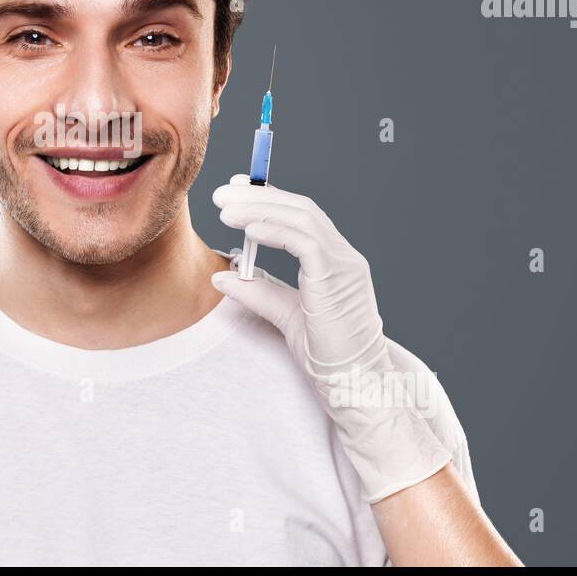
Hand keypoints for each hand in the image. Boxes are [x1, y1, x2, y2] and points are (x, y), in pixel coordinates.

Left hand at [211, 174, 453, 502]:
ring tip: (225, 209)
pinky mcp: (338, 277)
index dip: (268, 198)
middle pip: (300, 208)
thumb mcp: (284, 316)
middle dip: (258, 196)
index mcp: (333, 262)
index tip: (235, 190)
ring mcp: (344, 265)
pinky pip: (304, 241)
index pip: (300, 216)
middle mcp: (343, 257)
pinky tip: (248, 229)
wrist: (355, 384)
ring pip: (302, 217)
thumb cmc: (328, 356)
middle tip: (222, 192)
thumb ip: (257, 292)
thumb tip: (221, 274)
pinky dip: (274, 230)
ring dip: (260, 208)